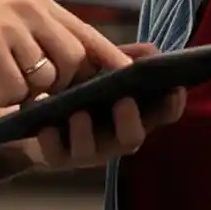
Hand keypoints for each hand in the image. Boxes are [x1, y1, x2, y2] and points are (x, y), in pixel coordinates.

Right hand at [0, 0, 132, 106]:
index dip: (109, 59)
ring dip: (31, 94)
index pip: (87, 32)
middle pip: (75, 57)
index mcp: (35, 2)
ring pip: (49, 75)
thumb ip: (38, 34)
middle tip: (35, 94)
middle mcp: (28, 8)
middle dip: (64, 86)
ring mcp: (9, 26)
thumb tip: (75, 63)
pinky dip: (5, 100)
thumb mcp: (5, 19)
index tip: (127, 79)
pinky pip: (17, 88)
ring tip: (4, 91)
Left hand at [32, 42, 186, 169]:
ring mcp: (88, 151)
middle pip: (133, 138)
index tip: (173, 88)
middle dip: (130, 122)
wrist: (36, 107)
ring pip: (92, 151)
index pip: (163, 114)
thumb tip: (152, 51)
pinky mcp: (58, 157)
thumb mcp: (102, 65)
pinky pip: (57, 156)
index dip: (172, 104)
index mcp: (134, 114)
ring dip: (86, 134)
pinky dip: (52, 142)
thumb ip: (125, 56)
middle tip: (124, 101)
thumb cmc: (80, 84)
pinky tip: (47, 126)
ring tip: (78, 114)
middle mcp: (116, 138)